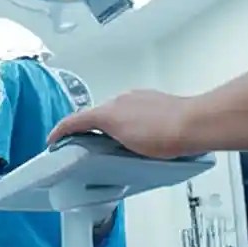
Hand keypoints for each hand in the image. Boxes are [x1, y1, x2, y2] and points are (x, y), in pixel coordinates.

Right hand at [48, 89, 195, 158]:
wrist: (194, 124)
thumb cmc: (166, 136)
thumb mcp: (127, 148)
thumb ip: (108, 143)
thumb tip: (101, 145)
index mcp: (108, 112)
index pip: (75, 120)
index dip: (61, 131)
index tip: (54, 138)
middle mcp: (120, 100)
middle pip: (95, 116)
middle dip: (89, 131)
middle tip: (86, 147)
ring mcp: (137, 98)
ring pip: (115, 113)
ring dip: (112, 127)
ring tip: (119, 147)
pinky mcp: (152, 99)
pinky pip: (132, 110)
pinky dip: (129, 122)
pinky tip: (141, 138)